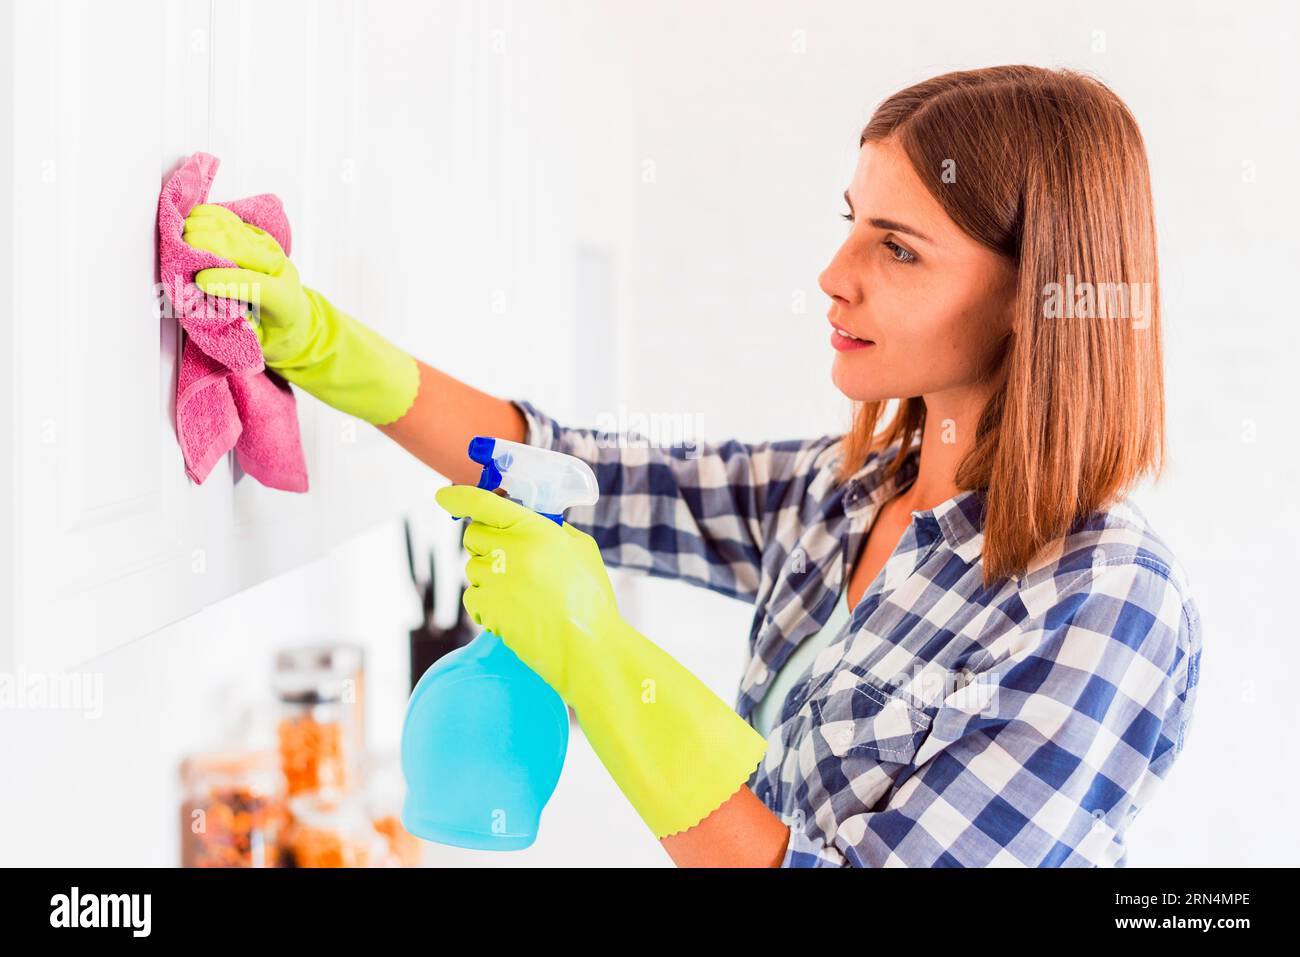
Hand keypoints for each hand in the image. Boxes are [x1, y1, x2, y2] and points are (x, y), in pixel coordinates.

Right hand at [183, 204, 311, 364]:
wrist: (292, 315)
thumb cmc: (272, 332)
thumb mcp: (258, 342)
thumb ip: (235, 328)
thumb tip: (205, 310)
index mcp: (283, 298)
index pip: (254, 283)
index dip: (225, 280)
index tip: (200, 282)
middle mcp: (275, 264)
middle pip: (236, 244)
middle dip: (203, 248)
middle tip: (181, 261)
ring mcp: (263, 245)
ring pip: (226, 226)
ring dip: (197, 231)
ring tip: (180, 246)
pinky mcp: (250, 233)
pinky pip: (221, 217)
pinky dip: (200, 218)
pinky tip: (187, 229)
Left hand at [436, 482, 768, 839]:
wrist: (588, 648)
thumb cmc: (590, 600)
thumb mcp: (582, 551)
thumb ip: (554, 531)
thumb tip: (535, 523)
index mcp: (535, 530)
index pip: (485, 504)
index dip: (459, 497)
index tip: (443, 496)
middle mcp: (510, 552)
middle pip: (472, 536)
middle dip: (484, 543)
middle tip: (507, 557)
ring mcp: (496, 582)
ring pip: (471, 569)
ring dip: (488, 576)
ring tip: (521, 593)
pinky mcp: (488, 610)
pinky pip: (473, 598)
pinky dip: (486, 603)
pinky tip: (513, 612)